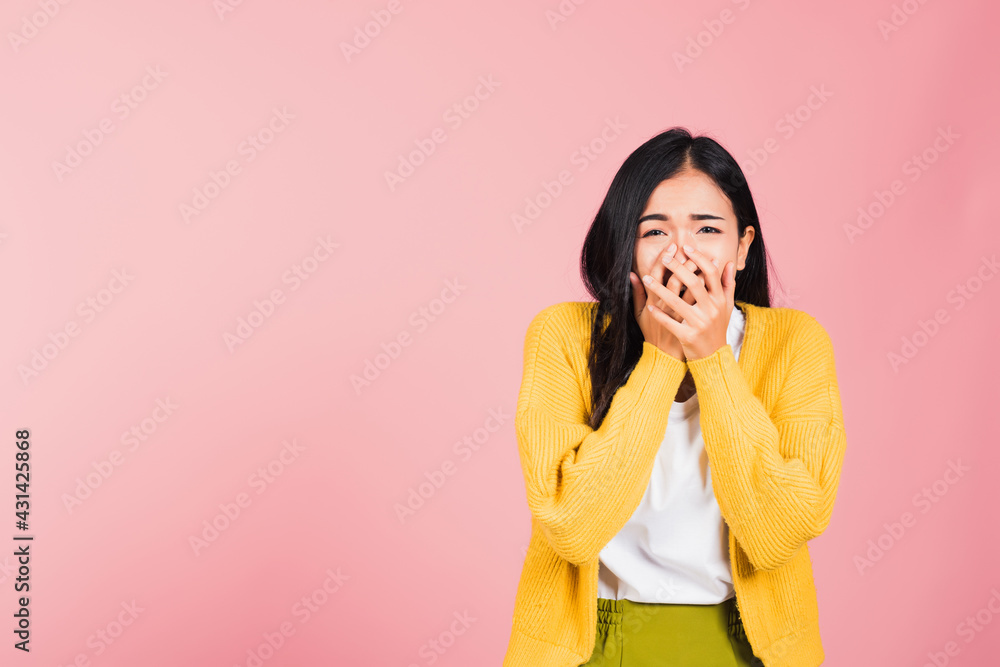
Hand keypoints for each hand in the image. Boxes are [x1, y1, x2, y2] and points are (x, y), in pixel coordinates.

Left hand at [641, 244, 735, 360]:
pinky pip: (669, 323)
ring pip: (677, 302)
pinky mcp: (688, 336)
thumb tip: (729, 263)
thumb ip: (727, 284)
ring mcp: (699, 323)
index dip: (698, 258)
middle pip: (693, 283)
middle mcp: (711, 310)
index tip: (685, 248)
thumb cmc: (717, 328)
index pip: (710, 273)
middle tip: (664, 257)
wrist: (713, 356)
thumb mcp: (726, 306)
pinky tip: (649, 306)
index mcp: (719, 300)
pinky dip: (658, 314)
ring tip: (646, 278)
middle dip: (677, 268)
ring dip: (659, 289)